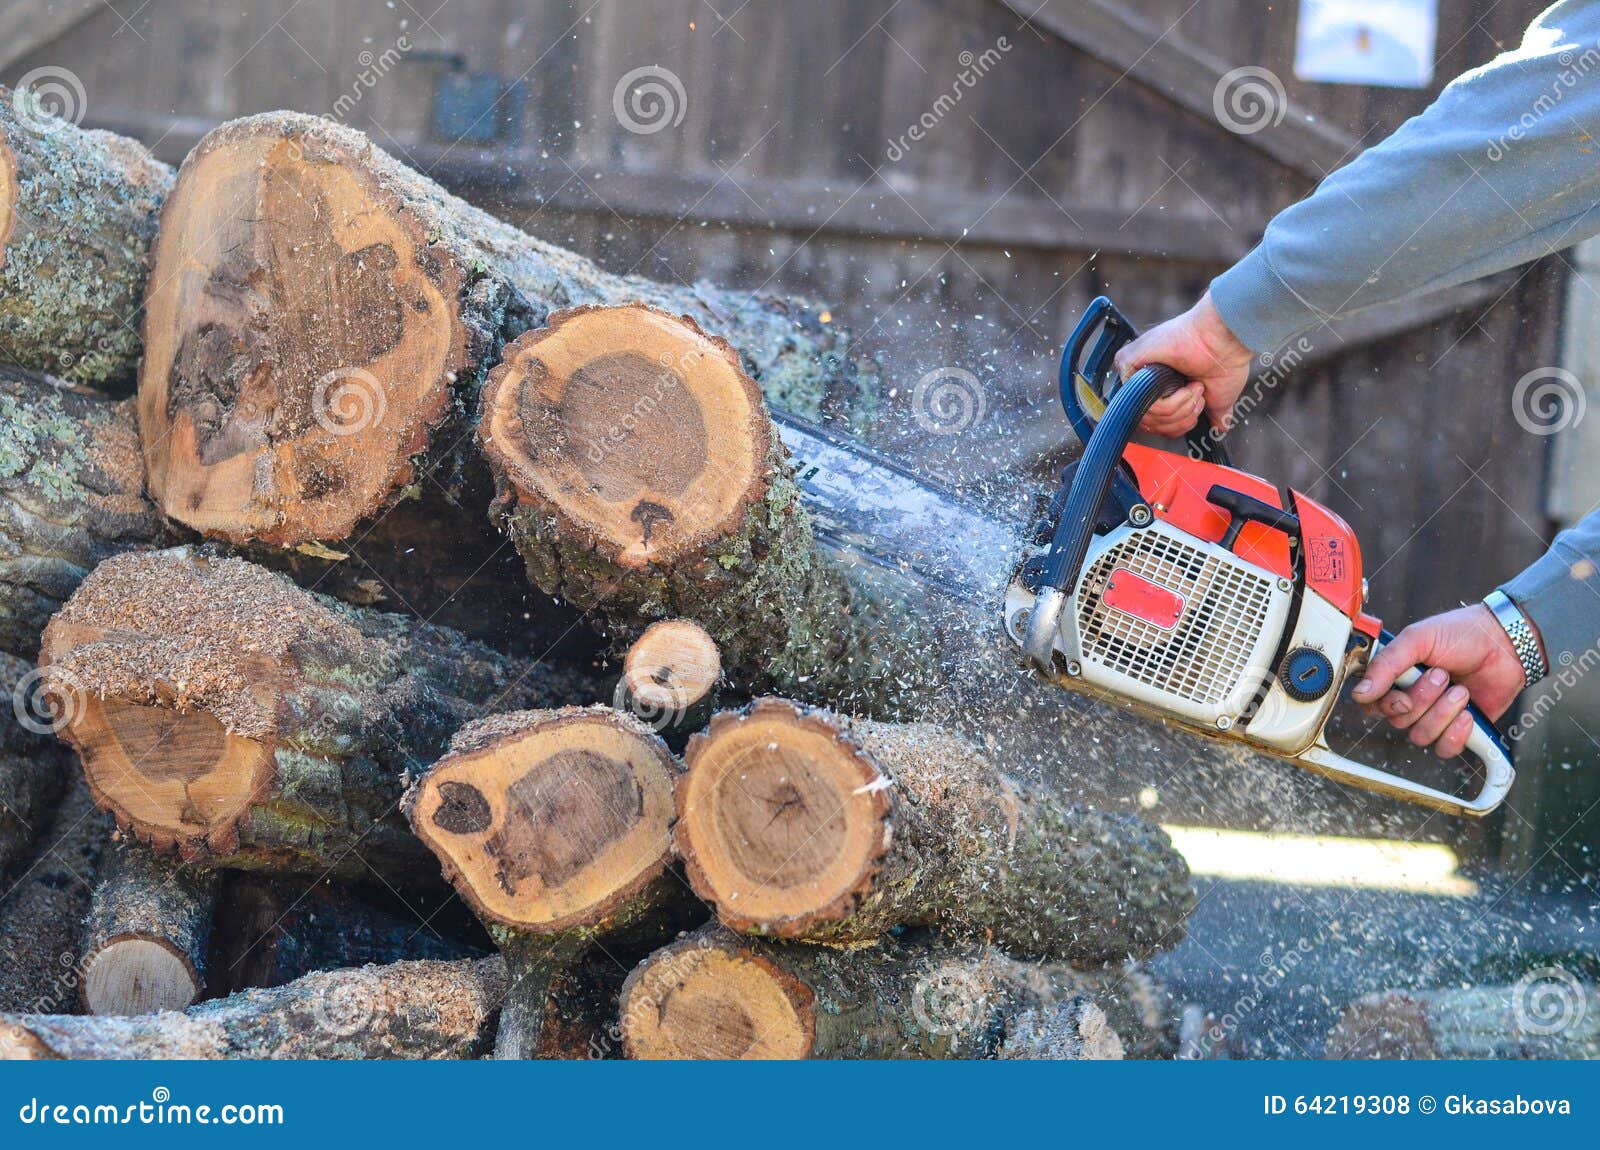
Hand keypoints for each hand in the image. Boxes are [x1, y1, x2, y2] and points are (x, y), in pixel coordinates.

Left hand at [1112, 292, 1254, 437]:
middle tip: (1199, 398)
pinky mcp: (1128, 361)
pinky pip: (1142, 402)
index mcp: (1162, 386)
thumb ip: (1213, 414)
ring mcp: (1135, 372)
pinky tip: (1186, 387)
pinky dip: (1170, 403)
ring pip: (1148, 416)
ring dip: (1180, 408)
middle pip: (1150, 425)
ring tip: (1196, 388)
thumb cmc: (1225, 362)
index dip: (1176, 427)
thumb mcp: (1218, 397)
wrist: (1225, 341)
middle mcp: (1146, 380)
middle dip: (1182, 418)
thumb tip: (1219, 429)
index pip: (1154, 424)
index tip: (1196, 415)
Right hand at [1349, 605, 1528, 757]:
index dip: (1384, 705)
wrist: (1506, 644)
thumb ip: (1386, 664)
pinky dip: (1456, 734)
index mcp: (1394, 676)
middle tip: (1442, 676)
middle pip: (1397, 721)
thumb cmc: (1461, 634)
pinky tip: (1468, 714)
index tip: (1401, 695)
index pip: (1370, 704)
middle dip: (1423, 700)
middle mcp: (1410, 697)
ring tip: (1461, 691)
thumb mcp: (1417, 639)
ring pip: (1420, 735)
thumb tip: (1360, 694)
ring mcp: (1433, 715)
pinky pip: (1444, 748)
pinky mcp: (1458, 729)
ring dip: (1442, 713)